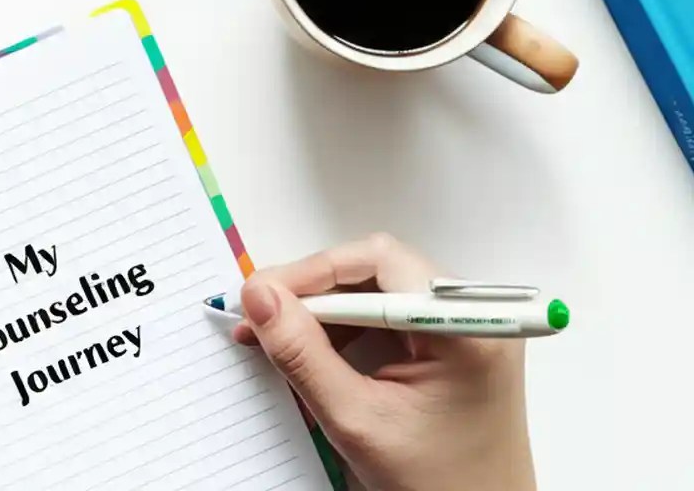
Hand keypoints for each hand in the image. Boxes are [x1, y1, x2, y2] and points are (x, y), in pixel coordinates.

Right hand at [235, 234, 535, 490]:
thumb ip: (304, 355)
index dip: (312, 271)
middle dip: (313, 289)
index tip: (262, 294)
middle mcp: (470, 315)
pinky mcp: (447, 342)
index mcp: (464, 328)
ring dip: (323, 308)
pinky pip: (386, 313)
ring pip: (376, 289)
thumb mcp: (357, 419)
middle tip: (263, 312)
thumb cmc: (437, 483)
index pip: (379, 262)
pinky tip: (310, 346)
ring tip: (277, 334)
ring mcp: (460, 326)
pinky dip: (344, 326)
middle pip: (377, 269)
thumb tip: (260, 298)